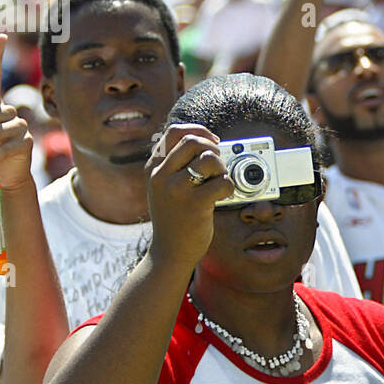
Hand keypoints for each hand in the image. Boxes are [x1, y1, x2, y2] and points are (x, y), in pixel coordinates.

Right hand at [144, 124, 232, 269]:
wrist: (169, 252)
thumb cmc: (174, 219)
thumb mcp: (164, 188)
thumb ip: (176, 166)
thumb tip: (210, 144)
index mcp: (154, 168)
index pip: (174, 132)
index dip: (199, 131)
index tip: (212, 141)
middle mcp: (161, 175)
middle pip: (194, 141)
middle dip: (213, 149)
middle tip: (217, 166)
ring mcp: (176, 189)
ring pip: (210, 158)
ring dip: (222, 168)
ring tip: (217, 183)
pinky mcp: (194, 204)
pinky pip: (223, 182)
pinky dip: (229, 186)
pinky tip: (222, 196)